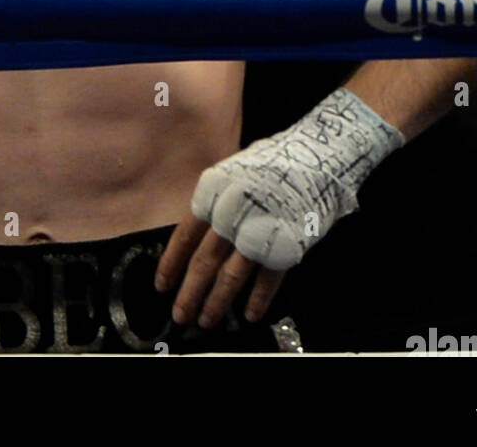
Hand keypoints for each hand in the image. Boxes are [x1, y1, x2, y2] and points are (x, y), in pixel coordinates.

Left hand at [158, 88, 403, 328]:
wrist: (314, 156)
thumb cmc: (270, 164)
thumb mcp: (231, 174)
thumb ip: (214, 205)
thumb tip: (196, 241)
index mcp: (214, 193)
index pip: (185, 235)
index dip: (171, 263)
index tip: (162, 285)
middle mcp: (232, 213)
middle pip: (205, 261)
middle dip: (190, 292)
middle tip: (181, 315)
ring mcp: (259, 230)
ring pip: (231, 275)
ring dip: (217, 302)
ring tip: (207, 320)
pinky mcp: (286, 244)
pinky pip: (268, 279)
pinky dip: (258, 299)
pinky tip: (248, 315)